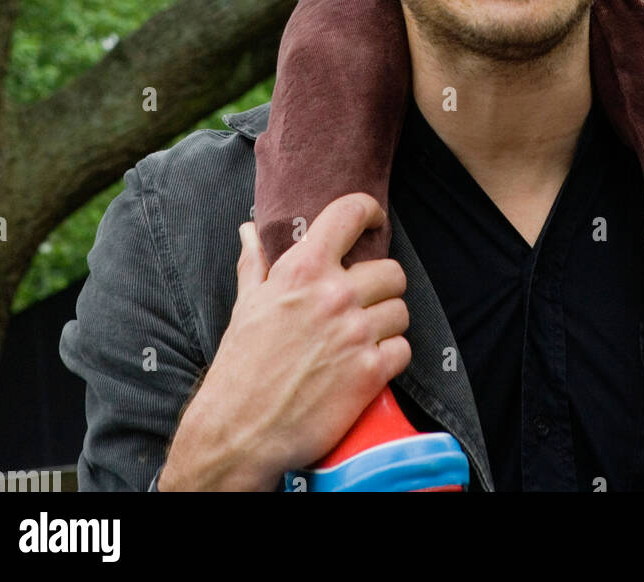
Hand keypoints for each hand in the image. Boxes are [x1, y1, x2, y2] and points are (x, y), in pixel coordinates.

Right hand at [160, 194, 410, 491]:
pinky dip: (391, 357)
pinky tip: (368, 364)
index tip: (375, 222)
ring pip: (401, 310)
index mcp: (302, 269)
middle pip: (392, 270)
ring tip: (362, 338)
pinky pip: (403, 349)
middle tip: (363, 303)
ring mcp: (355, 333)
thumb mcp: (246, 304)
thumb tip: (251, 231)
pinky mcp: (370, 372)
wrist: (240, 430)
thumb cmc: (241, 365)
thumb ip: (256, 262)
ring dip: (387, 324)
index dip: (370, 212)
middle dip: (381, 287)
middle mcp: (334, 294)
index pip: (350, 212)